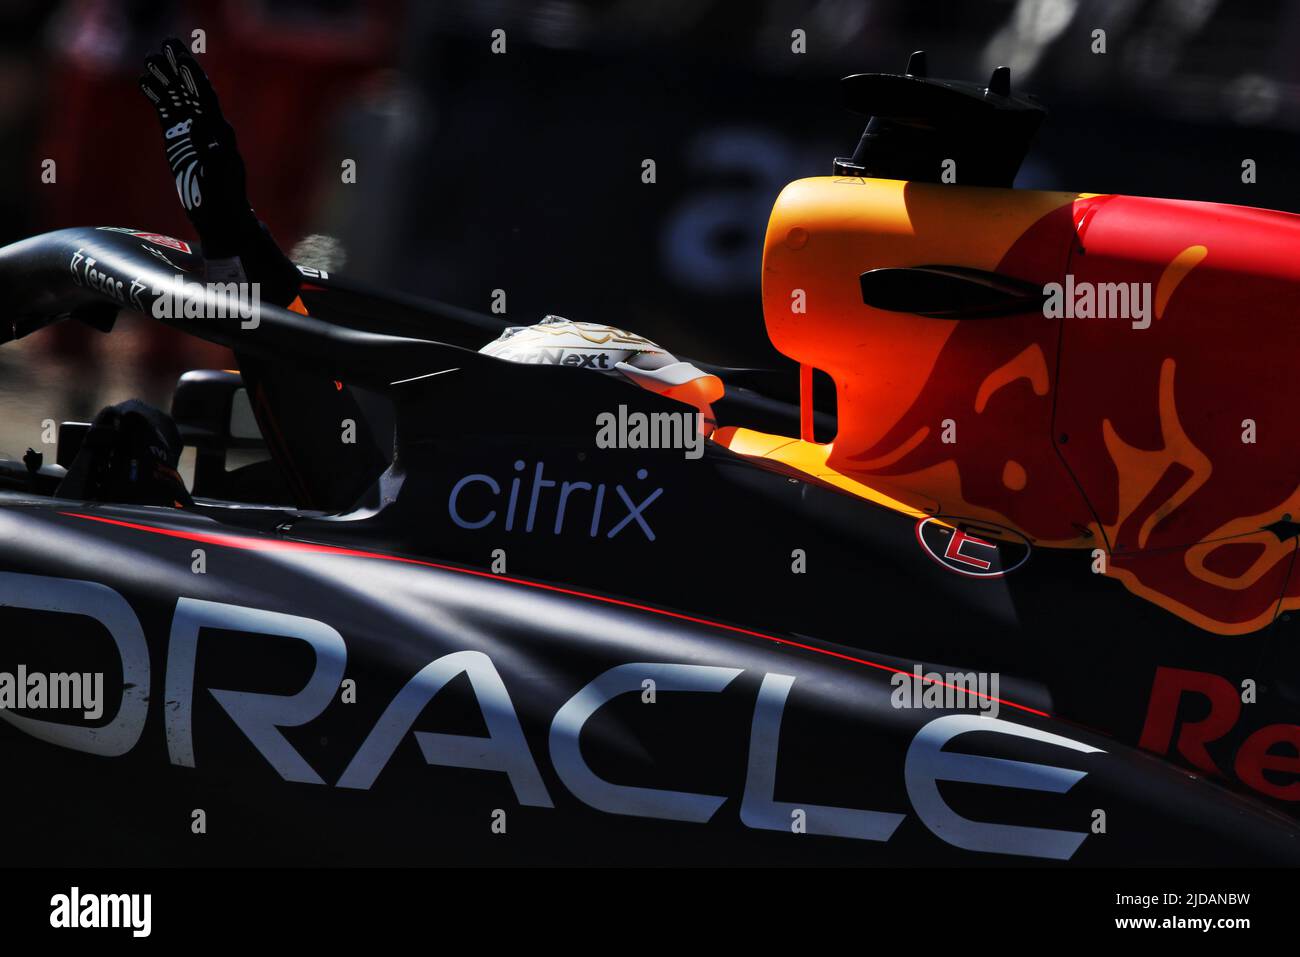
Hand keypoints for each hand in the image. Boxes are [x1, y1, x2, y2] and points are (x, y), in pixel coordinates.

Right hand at [138, 38, 255, 256]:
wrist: (221, 217)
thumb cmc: (224, 201)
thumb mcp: (219, 178)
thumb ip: (212, 153)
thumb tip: (202, 129)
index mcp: (220, 132)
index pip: (205, 97)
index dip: (193, 76)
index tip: (181, 56)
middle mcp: (207, 128)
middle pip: (191, 91)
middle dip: (178, 68)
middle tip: (165, 44)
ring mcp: (192, 134)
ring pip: (177, 99)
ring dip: (164, 78)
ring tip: (149, 58)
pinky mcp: (180, 142)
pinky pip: (168, 114)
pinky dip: (158, 97)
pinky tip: (146, 84)